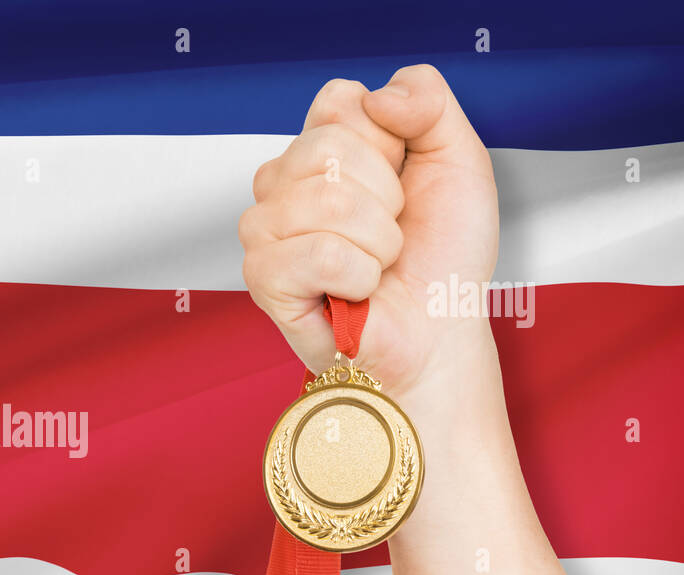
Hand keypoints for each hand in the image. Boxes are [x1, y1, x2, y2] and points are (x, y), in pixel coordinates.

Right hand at [238, 65, 499, 398]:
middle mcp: (282, 183)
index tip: (402, 182)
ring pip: (326, 201)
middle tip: (390, 234)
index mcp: (321, 148)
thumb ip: (429, 101)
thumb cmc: (442, 256)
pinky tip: (355, 292)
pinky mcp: (262, 277)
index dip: (388, 142)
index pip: (337, 102)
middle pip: (327, 147)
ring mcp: (264, 230)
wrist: (440, 331)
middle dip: (386, 197)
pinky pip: (318, 253)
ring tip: (376, 266)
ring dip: (379, 242)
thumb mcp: (459, 160)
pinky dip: (359, 277)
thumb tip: (376, 98)